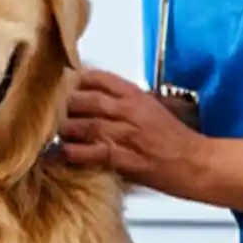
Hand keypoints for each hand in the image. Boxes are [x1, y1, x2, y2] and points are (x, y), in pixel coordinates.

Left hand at [57, 68, 209, 196]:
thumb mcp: (148, 108)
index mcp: (134, 94)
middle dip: (61, 106)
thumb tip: (87, 98)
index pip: (96, 77)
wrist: (199, 164)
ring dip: (64, 129)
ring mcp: (129, 134)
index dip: (72, 80)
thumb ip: (120, 101)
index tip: (54, 85)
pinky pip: (96, 152)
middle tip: (43, 113)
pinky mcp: (129, 159)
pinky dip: (77, 152)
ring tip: (48, 134)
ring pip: (86, 124)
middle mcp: (130, 110)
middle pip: (84, 99)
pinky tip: (63, 152)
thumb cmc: (174, 139)